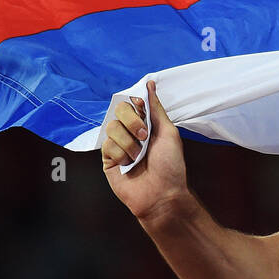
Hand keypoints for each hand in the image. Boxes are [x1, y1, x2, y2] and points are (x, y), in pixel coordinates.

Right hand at [101, 80, 189, 220]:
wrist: (162, 193)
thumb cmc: (170, 166)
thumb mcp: (168, 132)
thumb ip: (156, 108)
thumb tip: (150, 84)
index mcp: (146, 124)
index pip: (133, 102)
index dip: (136, 102)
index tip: (142, 106)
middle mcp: (131, 132)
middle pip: (119, 109)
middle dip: (133, 121)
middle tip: (145, 137)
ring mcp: (118, 145)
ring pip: (112, 127)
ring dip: (129, 142)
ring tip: (138, 156)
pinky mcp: (108, 159)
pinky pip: (107, 145)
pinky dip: (121, 154)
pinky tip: (128, 165)